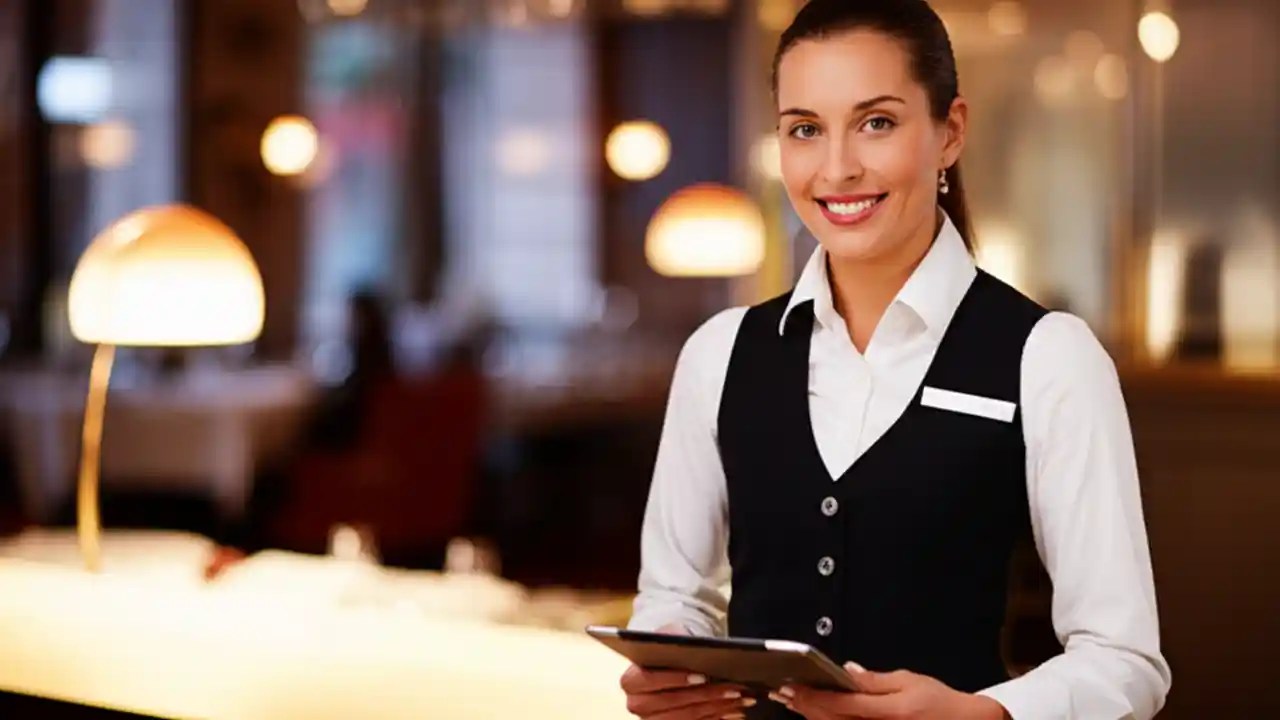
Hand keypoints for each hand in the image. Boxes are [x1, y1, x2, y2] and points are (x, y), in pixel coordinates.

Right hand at [619, 624, 757, 718]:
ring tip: (741, 698)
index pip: (651, 680)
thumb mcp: (668, 637)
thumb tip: (692, 644)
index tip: (702, 676)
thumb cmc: (667, 651)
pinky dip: (717, 718)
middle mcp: (637, 705)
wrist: (664, 667)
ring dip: (718, 708)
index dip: (677, 679)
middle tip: (734, 688)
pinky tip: (735, 710)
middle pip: (674, 703)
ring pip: (688, 717)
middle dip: (707, 695)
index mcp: (631, 680)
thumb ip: (674, 637)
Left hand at [769, 663, 1008, 719]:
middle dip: (804, 707)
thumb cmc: (939, 703)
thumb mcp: (907, 682)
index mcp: (887, 712)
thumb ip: (873, 680)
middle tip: (783, 693)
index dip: (811, 695)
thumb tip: (845, 669)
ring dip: (812, 717)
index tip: (791, 685)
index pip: (839, 704)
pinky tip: (818, 715)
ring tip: (794, 702)